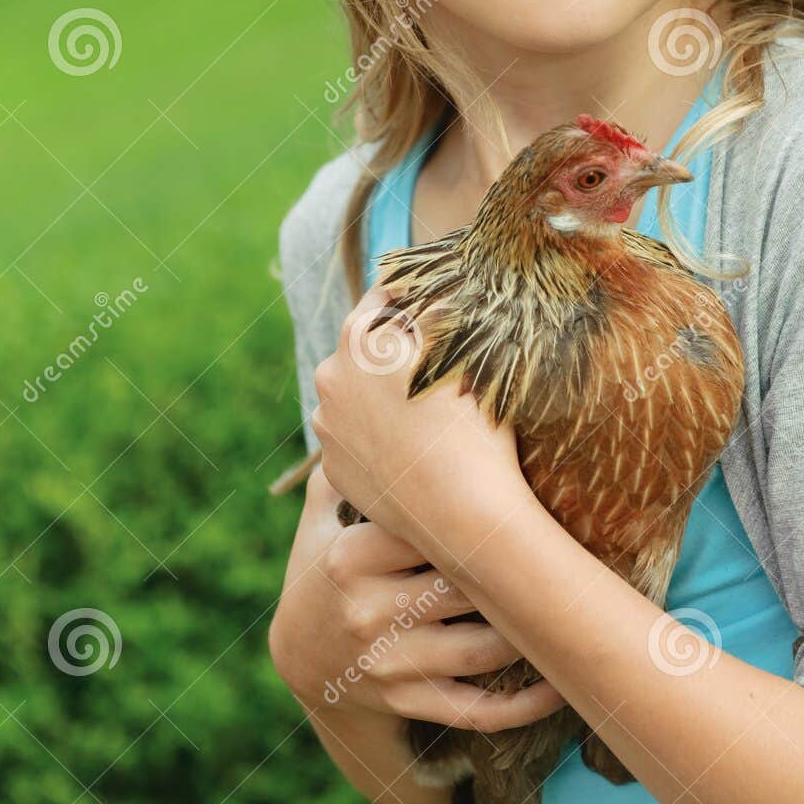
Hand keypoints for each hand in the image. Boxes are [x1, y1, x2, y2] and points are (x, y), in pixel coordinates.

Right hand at [268, 463, 566, 730]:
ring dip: (531, 631)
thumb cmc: (328, 564)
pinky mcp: (409, 702)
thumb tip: (396, 393)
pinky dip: (524, 705)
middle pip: (464, 588)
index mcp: (353, 557)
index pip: (426, 530)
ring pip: (482, 650)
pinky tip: (561, 683)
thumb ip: (354, 461)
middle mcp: (369, 612)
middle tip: (572, 544)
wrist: (300, 655)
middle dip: (514, 570)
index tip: (526, 493)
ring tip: (573, 602)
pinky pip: (476, 710)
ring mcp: (390, 664)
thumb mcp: (325, 513)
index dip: (481, 513)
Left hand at [310, 285, 539, 567]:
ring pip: (358, 396)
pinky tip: (415, 451)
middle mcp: (330, 378)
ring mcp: (328, 428)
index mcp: (360, 338)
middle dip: (397, 352)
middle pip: (366, 348)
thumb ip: (441, 309)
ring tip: (431, 416)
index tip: (435, 308)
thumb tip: (433, 287)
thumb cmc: (474, 427)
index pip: (384, 297)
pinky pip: (357, 440)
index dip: (414, 299)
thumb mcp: (466, 353)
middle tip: (441, 367)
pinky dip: (380, 439)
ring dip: (385, 397)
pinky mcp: (335, 471)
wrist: (464, 516)